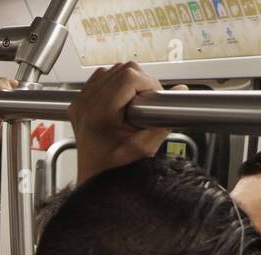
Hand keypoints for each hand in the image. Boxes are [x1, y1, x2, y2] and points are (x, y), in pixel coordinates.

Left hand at [69, 61, 187, 182]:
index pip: (129, 76)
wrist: (93, 179)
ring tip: (134, 104)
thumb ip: (164, 119)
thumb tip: (181, 90)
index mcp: (98, 113)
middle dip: (141, 82)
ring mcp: (80, 103)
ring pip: (111, 70)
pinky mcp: (80, 104)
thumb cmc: (113, 170)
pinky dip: (115, 85)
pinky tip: (121, 102)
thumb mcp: (144, 148)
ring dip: (128, 82)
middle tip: (146, 104)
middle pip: (122, 69)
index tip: (154, 99)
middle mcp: (85, 104)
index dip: (148, 83)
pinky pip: (100, 79)